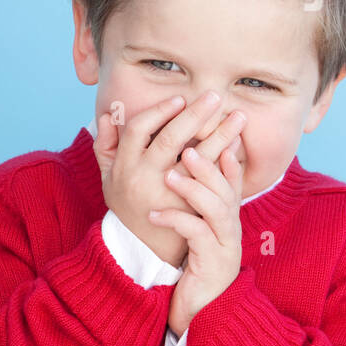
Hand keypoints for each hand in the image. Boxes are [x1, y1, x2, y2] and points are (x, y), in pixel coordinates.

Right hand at [93, 91, 244, 267]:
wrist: (142, 248)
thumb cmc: (127, 205)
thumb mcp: (109, 177)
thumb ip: (105, 146)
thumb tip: (108, 115)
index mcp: (124, 166)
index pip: (138, 129)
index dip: (159, 111)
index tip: (179, 98)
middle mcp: (145, 178)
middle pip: (170, 139)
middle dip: (194, 115)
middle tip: (215, 96)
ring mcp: (169, 195)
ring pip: (197, 159)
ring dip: (220, 135)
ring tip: (239, 117)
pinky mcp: (189, 209)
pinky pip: (211, 181)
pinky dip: (225, 161)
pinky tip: (237, 146)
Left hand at [150, 137, 244, 336]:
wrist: (203, 309)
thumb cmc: (194, 264)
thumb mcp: (194, 228)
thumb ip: (191, 200)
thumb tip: (176, 165)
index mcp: (226, 214)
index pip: (231, 176)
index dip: (225, 151)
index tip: (210, 128)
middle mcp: (230, 224)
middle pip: (226, 186)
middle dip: (208, 163)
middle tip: (186, 146)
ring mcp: (225, 243)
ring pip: (217, 207)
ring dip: (194, 188)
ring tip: (168, 174)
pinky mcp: (213, 262)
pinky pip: (197, 235)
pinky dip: (176, 220)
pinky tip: (155, 214)